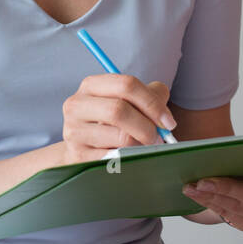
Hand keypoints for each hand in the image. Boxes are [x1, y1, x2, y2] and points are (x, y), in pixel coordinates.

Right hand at [60, 74, 175, 164]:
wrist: (86, 147)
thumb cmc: (115, 120)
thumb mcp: (132, 101)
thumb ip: (153, 96)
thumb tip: (165, 116)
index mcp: (92, 85)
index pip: (127, 85)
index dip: (153, 103)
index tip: (168, 121)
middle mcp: (76, 105)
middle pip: (119, 110)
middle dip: (147, 126)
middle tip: (159, 137)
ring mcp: (74, 131)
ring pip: (120, 137)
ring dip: (141, 144)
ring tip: (145, 146)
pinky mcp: (78, 155)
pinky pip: (115, 158)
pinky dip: (130, 158)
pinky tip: (131, 156)